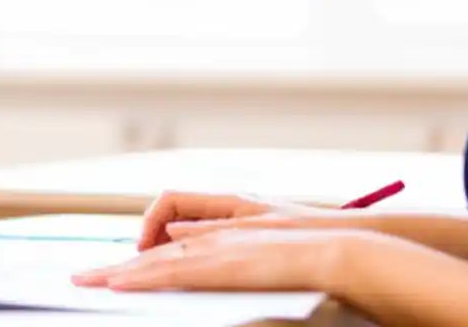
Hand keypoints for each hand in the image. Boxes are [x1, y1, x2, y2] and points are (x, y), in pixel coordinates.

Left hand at [73, 227, 363, 293]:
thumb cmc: (308, 252)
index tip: (114, 275)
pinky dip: (143, 276)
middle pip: (152, 254)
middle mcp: (210, 239)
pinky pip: (172, 271)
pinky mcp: (218, 264)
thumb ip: (228, 245)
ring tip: (86, 284)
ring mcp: (212, 250)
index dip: (139, 261)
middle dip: (114, 268)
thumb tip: (193, 244)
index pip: (169, 250)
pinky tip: (120, 283)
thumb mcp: (259, 244)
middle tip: (81, 280)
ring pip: (154, 262)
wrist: (335, 249)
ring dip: (117, 273)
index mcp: (221, 238)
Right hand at [137, 191, 327, 249]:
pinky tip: (178, 266)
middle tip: (129, 264)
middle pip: (170, 215)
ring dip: (159, 247)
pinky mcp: (241, 235)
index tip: (141, 248)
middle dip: (145, 239)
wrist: (338, 238)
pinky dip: (182, 251)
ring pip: (181, 230)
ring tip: (142, 268)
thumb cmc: (303, 230)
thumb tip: (172, 231)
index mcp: (226, 200)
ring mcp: (232, 220)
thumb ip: (212, 228)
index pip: (170, 200)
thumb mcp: (254, 228)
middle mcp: (225, 206)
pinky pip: (199, 240)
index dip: (150, 222)